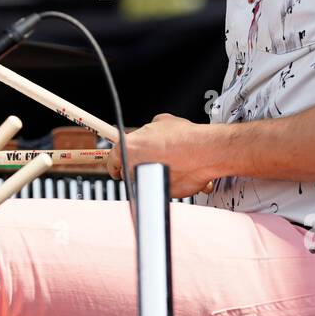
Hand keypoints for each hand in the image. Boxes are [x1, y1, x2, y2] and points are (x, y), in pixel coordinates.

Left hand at [104, 113, 219, 198]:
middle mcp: (133, 168)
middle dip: (139, 167)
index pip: (112, 160)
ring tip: (169, 164)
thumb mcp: (161, 121)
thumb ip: (149, 128)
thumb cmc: (183, 138)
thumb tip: (151, 130)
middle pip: (129, 171)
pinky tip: (177, 172)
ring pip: (145, 181)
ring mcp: (146, 183)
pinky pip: (160, 189)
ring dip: (153, 175)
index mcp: (127, 148)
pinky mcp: (160, 194)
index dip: (116, 162)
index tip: (118, 165)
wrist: (202, 152)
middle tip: (153, 159)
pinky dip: (167, 182)